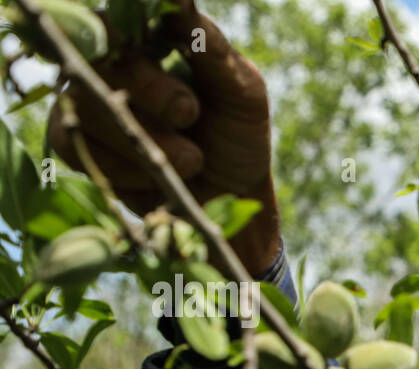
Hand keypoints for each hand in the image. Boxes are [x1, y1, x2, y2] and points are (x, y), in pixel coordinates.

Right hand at [45, 0, 280, 274]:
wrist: (232, 199)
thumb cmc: (238, 136)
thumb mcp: (242, 91)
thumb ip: (210, 47)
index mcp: (148, 38)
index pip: (120, 18)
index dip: (133, 36)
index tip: (163, 61)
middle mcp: (109, 63)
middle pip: (98, 57)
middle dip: (148, 90)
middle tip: (190, 113)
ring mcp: (86, 100)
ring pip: (85, 102)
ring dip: (143, 138)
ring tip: (193, 161)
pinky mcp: (75, 142)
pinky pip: (78, 146)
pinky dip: (126, 168)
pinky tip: (161, 176)